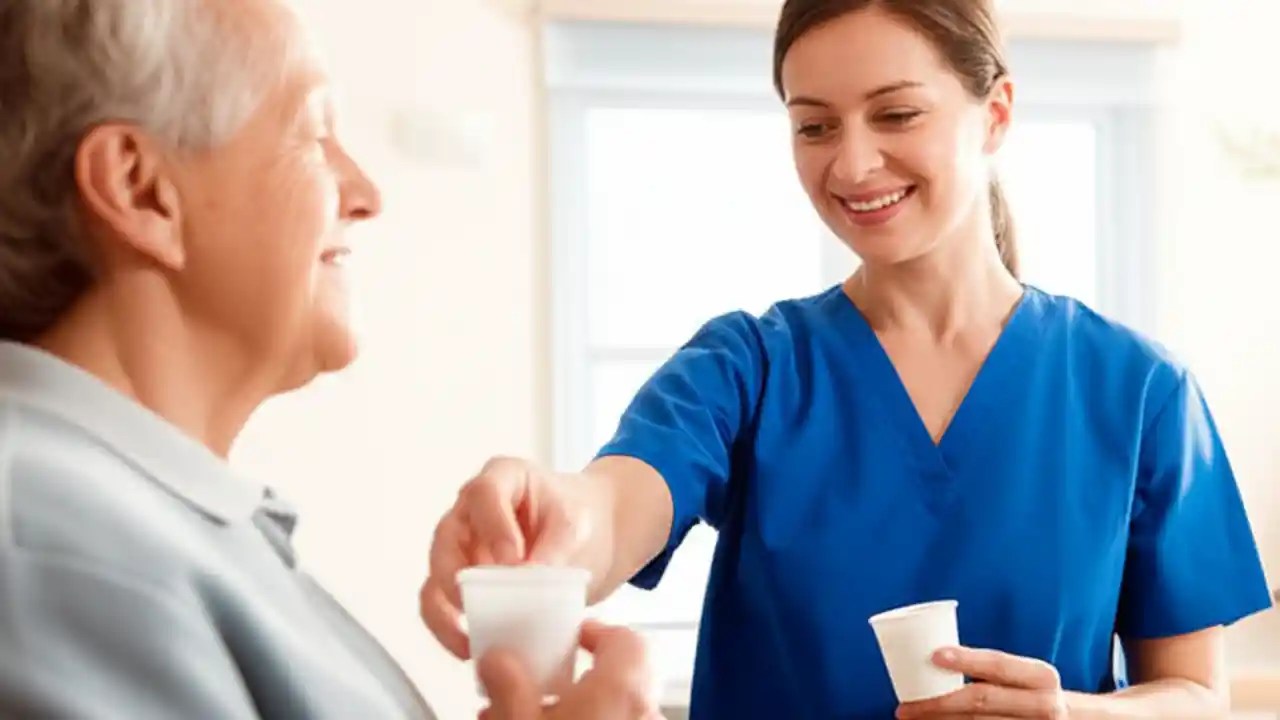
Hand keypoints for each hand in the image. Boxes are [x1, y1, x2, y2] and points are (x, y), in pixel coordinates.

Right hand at [420, 456, 593, 657]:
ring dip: (444, 608)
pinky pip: (442, 603)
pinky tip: (468, 648)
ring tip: (466, 638)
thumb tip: (526, 580)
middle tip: (472, 602)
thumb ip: (555, 546)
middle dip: (453, 573)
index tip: (513, 561)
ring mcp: (464, 545)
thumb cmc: (578, 517)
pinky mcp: (465, 579)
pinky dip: (448, 627)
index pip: (484, 494)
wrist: (588, 537)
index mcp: (504, 478)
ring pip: (436, 574)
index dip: (492, 527)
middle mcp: (473, 510)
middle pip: (446, 537)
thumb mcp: (577, 524)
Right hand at [477, 621, 662, 719]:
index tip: (570, 636)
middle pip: (624, 678)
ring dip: (582, 707)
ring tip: (536, 714)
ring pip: (620, 709)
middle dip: (584, 678)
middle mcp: (646, 714)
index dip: (598, 633)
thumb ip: (509, 688)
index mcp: (624, 691)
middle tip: (548, 682)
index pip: (628, 640)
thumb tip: (497, 661)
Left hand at [896, 647, 1067, 718]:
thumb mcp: (1026, 675)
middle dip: (938, 703)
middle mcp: (1044, 705)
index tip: (934, 656)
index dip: (966, 659)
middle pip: (982, 701)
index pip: (999, 664)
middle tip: (904, 707)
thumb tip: (932, 658)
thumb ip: (994, 669)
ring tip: (912, 719)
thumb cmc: (1032, 692)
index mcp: (1042, 676)